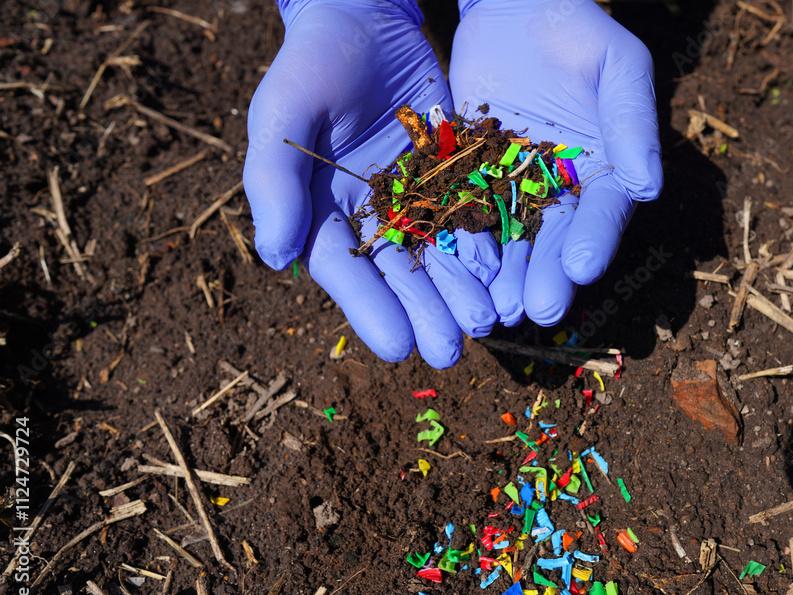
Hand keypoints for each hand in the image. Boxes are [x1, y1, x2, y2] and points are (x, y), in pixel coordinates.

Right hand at [244, 0, 497, 368]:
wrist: (364, 14)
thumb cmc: (311, 62)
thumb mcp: (282, 112)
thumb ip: (276, 182)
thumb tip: (275, 258)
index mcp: (320, 211)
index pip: (344, 269)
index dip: (370, 309)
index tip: (397, 347)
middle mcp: (370, 214)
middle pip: (398, 273)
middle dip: (424, 312)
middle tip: (451, 353)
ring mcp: (413, 196)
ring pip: (439, 252)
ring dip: (460, 290)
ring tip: (485, 325)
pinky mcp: (449, 173)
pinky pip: (470, 213)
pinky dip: (486, 243)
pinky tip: (507, 272)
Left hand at [450, 0, 662, 326]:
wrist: (512, 8)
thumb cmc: (574, 30)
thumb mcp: (615, 64)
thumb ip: (632, 120)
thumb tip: (650, 187)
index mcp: (606, 173)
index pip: (604, 213)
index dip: (596, 241)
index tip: (584, 269)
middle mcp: (561, 193)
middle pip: (556, 242)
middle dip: (548, 277)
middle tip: (539, 310)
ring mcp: (512, 191)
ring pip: (509, 242)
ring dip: (504, 278)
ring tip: (497, 309)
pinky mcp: (470, 181)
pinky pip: (463, 217)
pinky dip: (459, 246)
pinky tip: (453, 274)